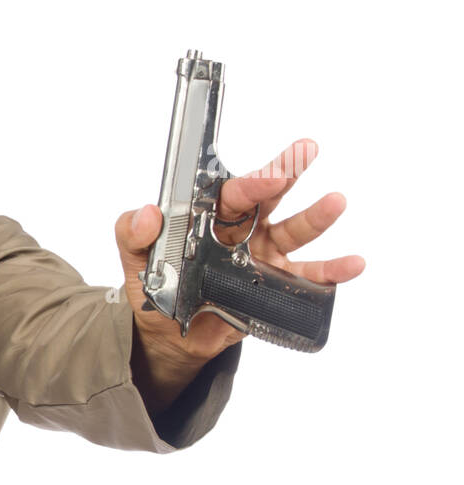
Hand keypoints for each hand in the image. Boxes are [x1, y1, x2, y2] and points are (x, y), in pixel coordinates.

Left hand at [115, 139, 364, 407]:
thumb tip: (146, 214)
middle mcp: (241, 230)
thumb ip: (132, 233)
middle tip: (305, 151)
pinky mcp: (274, 286)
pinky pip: (308, 277)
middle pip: (268, 197)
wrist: (166, 333)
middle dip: (286, 172)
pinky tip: (352, 264)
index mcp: (209, 217)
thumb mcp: (135, 257)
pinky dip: (333, 271)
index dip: (250, 182)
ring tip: (336, 202)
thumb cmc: (153, 285)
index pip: (231, 193)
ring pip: (294, 232)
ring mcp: (262, 256)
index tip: (269, 175)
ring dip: (316, 217)